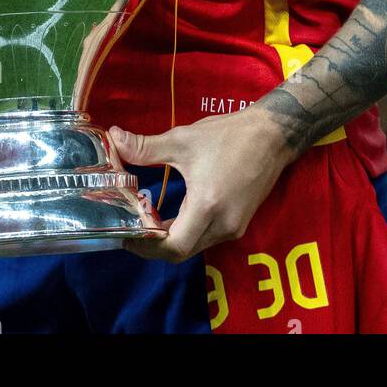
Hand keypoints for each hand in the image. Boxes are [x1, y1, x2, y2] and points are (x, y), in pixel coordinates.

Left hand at [110, 104, 292, 261]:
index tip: (127, 234)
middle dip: (154, 245)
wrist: (272, 135)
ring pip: (195, 245)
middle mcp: (223, 225)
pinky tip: (174, 214)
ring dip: (171, 239)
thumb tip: (113, 138)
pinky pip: (207, 236)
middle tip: (132, 228)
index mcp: (207, 206)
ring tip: (148, 219)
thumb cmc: (228, 136)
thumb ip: (146, 147)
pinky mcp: (240, 222)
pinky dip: (188, 231)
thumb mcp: (183, 139)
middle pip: (182, 251)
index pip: (174, 247)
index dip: (147, 247)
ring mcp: (234, 227)